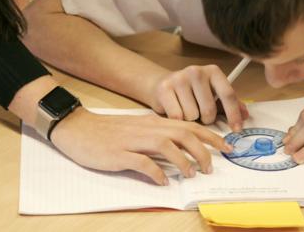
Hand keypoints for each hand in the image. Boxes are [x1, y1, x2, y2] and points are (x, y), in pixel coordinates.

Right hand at [50, 107, 232, 185]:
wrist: (77, 128)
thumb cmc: (107, 131)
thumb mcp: (136, 128)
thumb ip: (156, 135)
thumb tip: (178, 149)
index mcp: (152, 122)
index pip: (188, 125)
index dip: (210, 136)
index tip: (226, 146)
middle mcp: (146, 128)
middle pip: (183, 133)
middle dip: (203, 149)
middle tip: (211, 167)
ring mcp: (132, 140)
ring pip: (166, 145)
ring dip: (183, 160)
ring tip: (192, 174)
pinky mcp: (119, 153)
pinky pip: (141, 162)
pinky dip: (155, 172)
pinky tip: (162, 181)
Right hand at [149, 65, 248, 129]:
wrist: (163, 84)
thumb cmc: (192, 92)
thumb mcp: (212, 94)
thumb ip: (229, 104)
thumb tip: (246, 115)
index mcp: (213, 71)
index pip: (228, 94)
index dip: (234, 114)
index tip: (236, 129)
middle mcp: (196, 71)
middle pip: (209, 110)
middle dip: (206, 119)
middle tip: (200, 115)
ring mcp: (179, 78)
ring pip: (192, 115)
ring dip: (190, 120)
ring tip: (185, 110)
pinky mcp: (164, 88)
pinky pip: (177, 116)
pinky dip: (177, 120)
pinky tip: (175, 112)